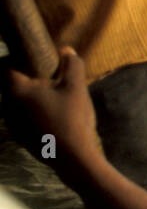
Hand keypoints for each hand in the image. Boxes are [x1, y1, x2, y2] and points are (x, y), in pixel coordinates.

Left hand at [3, 47, 105, 187]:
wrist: (73, 158)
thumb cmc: (72, 119)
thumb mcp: (76, 87)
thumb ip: (72, 65)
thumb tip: (67, 50)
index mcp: (15, 89)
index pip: (2, 65)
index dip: (14, 58)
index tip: (32, 58)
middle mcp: (7, 105)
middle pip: (8, 83)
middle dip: (25, 78)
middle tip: (48, 77)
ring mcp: (11, 123)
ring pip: (15, 101)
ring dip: (29, 96)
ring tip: (53, 98)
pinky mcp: (19, 136)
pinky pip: (21, 116)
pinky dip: (32, 112)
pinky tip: (53, 117)